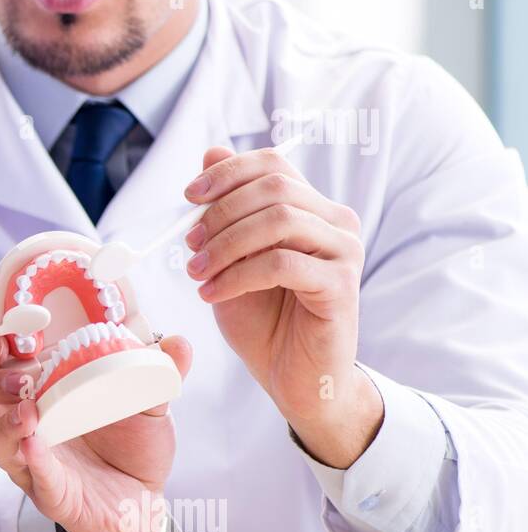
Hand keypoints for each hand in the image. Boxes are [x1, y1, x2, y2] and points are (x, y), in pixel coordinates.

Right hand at [0, 334, 192, 531]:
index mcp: (36, 394)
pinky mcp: (50, 493)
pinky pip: (30, 474)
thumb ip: (159, 372)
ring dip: (1, 416)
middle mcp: (22, 425)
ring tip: (29, 407)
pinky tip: (36, 441)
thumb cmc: (132, 446)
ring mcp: (31, 461)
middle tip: (13, 367)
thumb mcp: (147, 402)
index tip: (7, 333)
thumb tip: (180, 342)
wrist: (147, 502)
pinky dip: (32, 455)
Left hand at [183, 145, 381, 467]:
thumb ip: (226, 211)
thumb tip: (211, 153)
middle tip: (189, 245)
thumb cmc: (265, 320)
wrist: (293, 377)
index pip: (272, 166)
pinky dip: (237, 275)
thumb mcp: (232, 259)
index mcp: (312, 209)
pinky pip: (281, 264)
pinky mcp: (340, 286)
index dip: (227, 173)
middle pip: (273, 189)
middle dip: (220, 213)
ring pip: (278, 221)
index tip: (189, 197)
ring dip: (225, 245)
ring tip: (196, 273)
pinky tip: (213, 293)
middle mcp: (336, 223)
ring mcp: (344, 253)